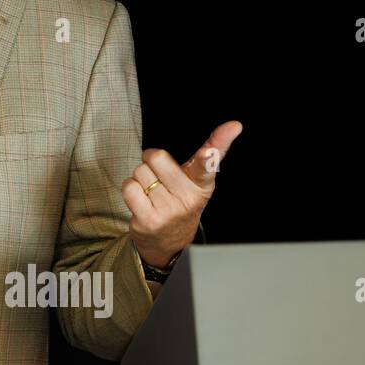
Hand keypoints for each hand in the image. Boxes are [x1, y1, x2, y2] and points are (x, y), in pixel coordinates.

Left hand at [123, 120, 241, 268]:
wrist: (168, 240)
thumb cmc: (182, 198)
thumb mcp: (199, 177)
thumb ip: (212, 150)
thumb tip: (235, 124)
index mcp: (203, 184)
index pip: (206, 167)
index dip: (207, 157)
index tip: (208, 152)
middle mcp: (188, 199)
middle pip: (156, 157)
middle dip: (151, 161)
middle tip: (160, 177)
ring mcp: (168, 211)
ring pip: (140, 172)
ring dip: (141, 178)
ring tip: (153, 192)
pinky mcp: (148, 220)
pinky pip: (129, 187)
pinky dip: (131, 189)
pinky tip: (142, 200)